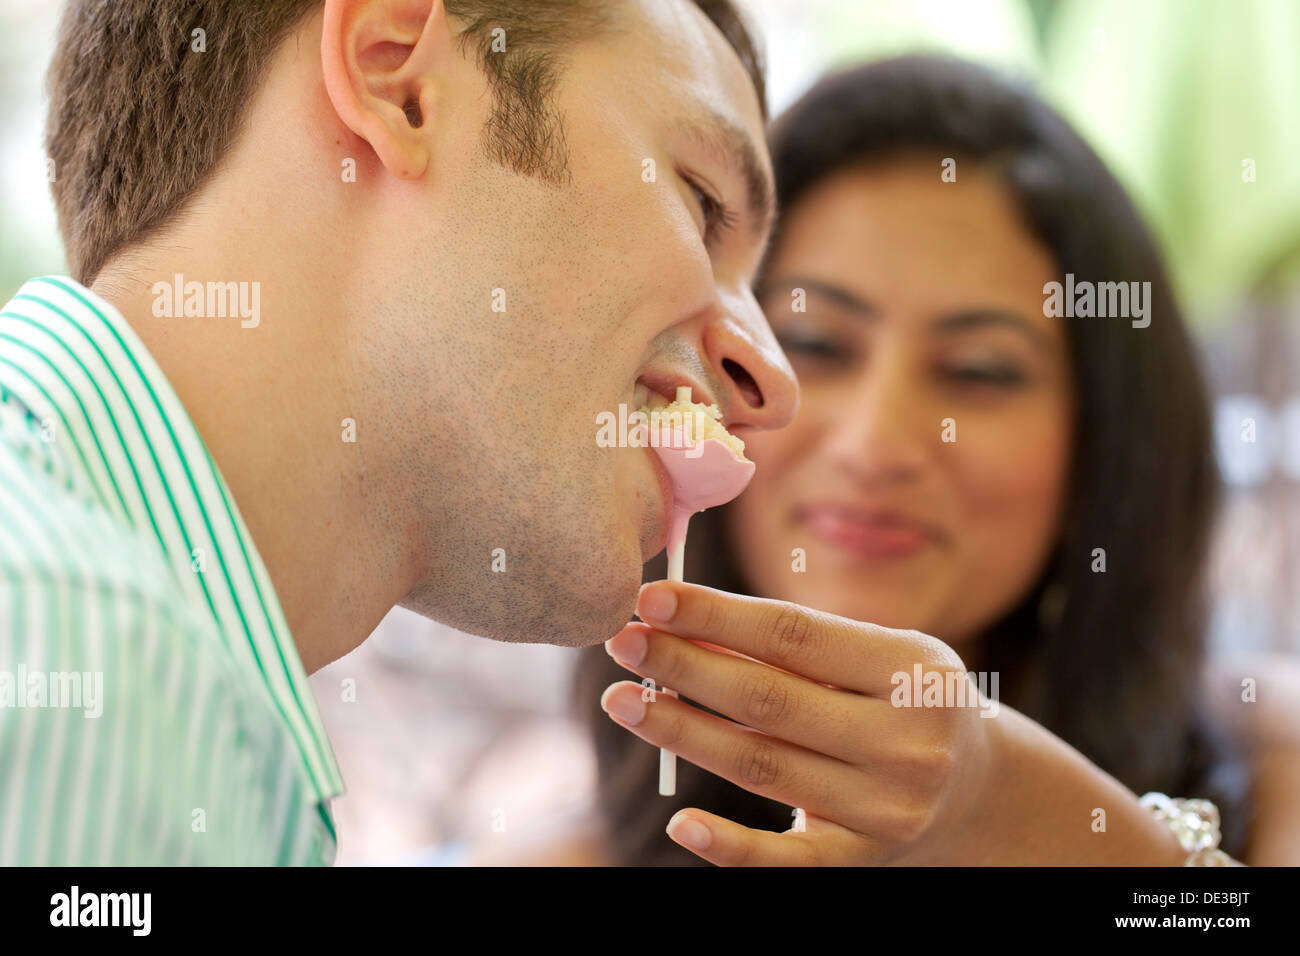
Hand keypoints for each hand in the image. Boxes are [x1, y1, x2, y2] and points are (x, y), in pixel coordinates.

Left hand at [600, 580, 997, 865]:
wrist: (978, 789)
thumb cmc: (902, 698)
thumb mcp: (877, 655)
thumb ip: (796, 642)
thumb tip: (685, 624)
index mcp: (909, 668)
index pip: (792, 633)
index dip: (715, 613)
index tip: (652, 597)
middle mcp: (904, 739)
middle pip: (768, 698)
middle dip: (684, 666)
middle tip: (621, 641)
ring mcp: (885, 805)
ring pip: (761, 766)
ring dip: (682, 732)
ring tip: (623, 702)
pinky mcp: (862, 859)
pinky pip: (787, 858)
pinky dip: (731, 845)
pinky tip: (682, 821)